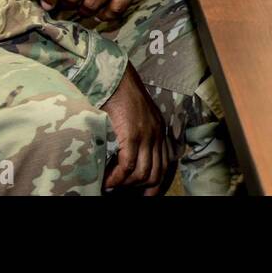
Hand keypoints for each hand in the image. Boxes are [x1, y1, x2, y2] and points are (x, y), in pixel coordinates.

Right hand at [102, 63, 174, 194]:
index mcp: (159, 132)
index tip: (144, 194)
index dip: (154, 184)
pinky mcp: (133, 135)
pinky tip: (107, 180)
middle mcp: (157, 135)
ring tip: (112, 185)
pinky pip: (128, 165)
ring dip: (126, 184)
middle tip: (123, 190)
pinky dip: (117, 177)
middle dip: (140, 188)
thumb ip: (138, 135)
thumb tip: (126, 158)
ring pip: (142, 174)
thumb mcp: (137, 117)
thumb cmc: (122, 96)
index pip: (164, 165)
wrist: (118, 78)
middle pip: (156, 174)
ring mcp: (146, 136)